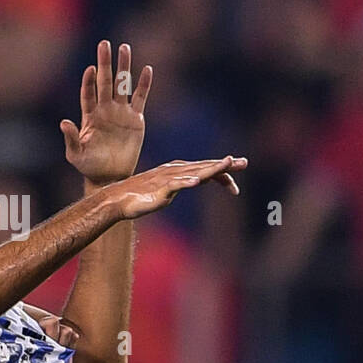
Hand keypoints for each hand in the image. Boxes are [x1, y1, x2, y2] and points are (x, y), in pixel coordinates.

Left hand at [61, 41, 151, 184]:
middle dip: (105, 63)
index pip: (89, 92)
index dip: (89, 80)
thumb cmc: (89, 166)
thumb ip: (71, 138)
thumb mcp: (76, 155)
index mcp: (90, 116)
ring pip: (123, 85)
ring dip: (124, 67)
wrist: (110, 176)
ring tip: (125, 48)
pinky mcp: (136, 119)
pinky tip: (146, 69)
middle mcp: (105, 109)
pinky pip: (140, 98)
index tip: (90, 68)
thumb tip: (63, 122)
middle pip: (106, 81)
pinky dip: (144, 84)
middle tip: (105, 44)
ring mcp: (121, 112)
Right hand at [105, 156, 247, 219]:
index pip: (205, 169)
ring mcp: (167, 179)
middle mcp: (175, 171)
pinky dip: (186, 183)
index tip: (236, 184)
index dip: (222, 172)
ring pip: (194, 173)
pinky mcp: (159, 189)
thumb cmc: (142, 195)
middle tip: (244, 162)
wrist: (117, 200)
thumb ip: (184, 183)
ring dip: (211, 169)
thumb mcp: (169, 189)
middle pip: (205, 167)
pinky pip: (175, 185)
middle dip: (225, 165)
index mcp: (178, 170)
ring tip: (227, 164)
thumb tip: (199, 180)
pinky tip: (197, 182)